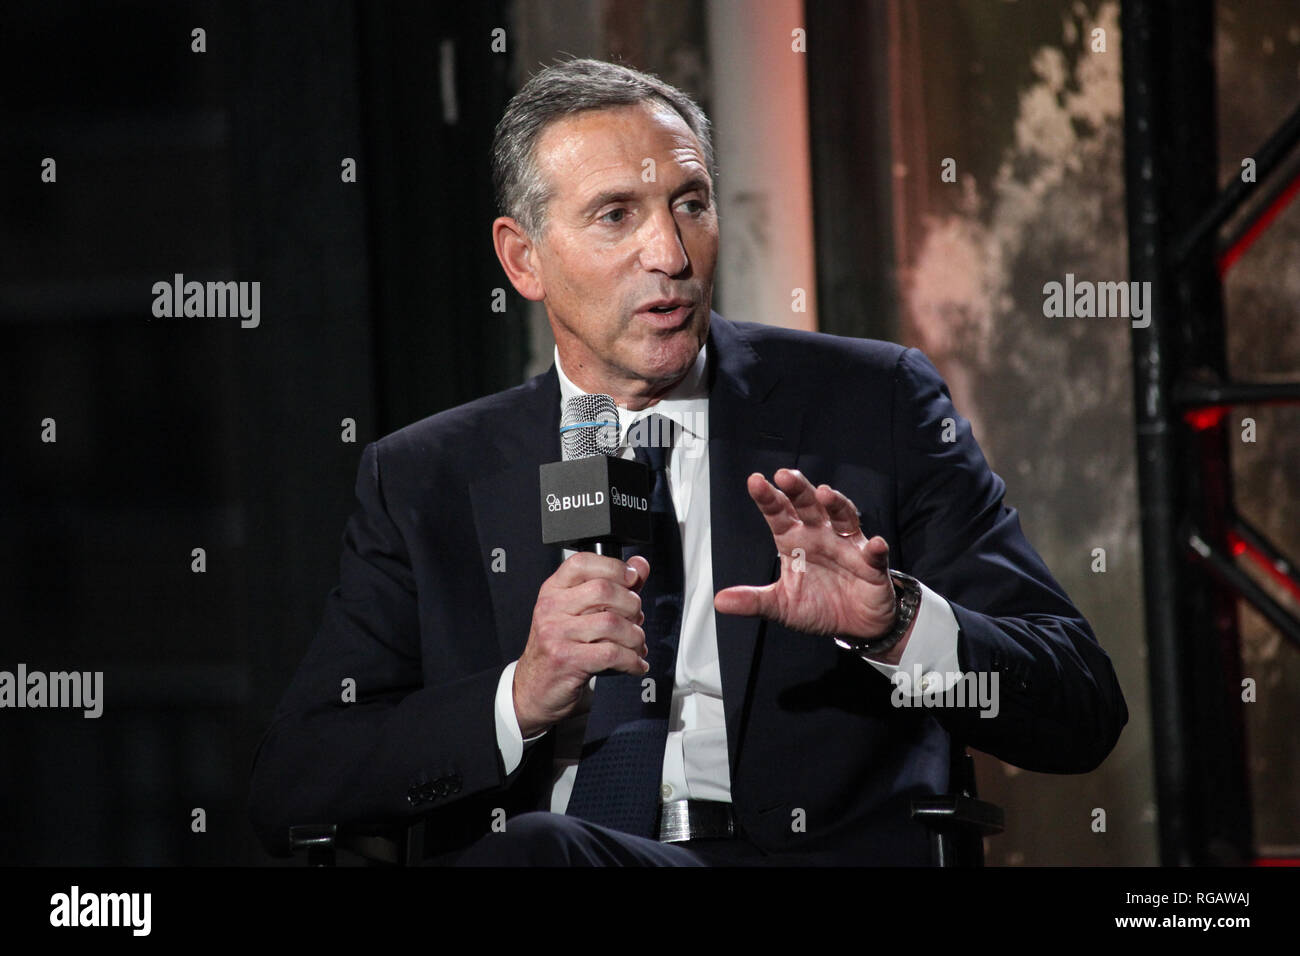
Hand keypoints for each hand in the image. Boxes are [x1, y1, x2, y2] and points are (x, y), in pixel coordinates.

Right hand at [513, 552, 649, 737]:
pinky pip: (611, 653)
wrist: (535, 687)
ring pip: (612, 623)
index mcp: (553, 590)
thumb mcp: (580, 612)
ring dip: (635, 636)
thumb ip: (613, 587)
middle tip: (636, 619)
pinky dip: (632, 660)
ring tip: (636, 645)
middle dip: (632, 605)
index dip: (613, 566)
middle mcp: (551, 608)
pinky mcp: (567, 660)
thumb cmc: (561, 646)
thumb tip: (640, 565)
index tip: (632, 578)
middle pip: (603, 590)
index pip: (582, 562)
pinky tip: (635, 664)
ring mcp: (556, 633)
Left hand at [713, 469, 905, 653]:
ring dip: (836, 505)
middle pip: (810, 506)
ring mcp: (848, 547)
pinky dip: (876, 549)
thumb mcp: (781, 606)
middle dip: (799, 490)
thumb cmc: (818, 606)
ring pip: (843, 518)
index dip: (768, 498)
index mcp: (796, 541)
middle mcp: (821, 536)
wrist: (854, 625)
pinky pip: (875, 554)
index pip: (779, 514)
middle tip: (785, 475)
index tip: (755, 481)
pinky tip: (876, 545)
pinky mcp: (872, 565)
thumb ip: (754, 600)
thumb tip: (721, 601)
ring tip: (825, 494)